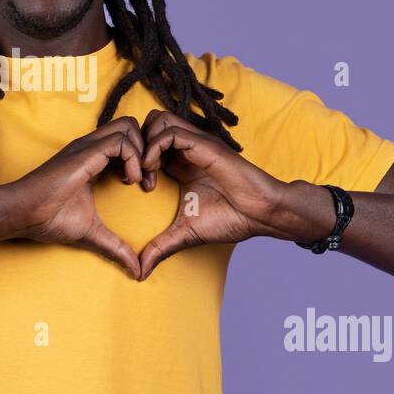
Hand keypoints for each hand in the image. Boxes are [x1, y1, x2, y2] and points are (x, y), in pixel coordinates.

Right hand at [2, 117, 147, 278]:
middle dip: (148, 149)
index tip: (144, 188)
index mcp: (92, 159)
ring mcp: (87, 147)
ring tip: (137, 180)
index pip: (126, 140)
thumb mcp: (92, 233)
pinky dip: (133, 158)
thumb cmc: (48, 219)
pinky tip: (128, 181)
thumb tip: (137, 272)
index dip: (143, 160)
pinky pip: (120, 141)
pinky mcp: (85, 153)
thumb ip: (116, 247)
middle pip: (130, 125)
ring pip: (128, 126)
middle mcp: (91, 147)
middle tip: (146, 180)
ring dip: (142, 152)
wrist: (22, 214)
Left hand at [136, 109, 286, 279]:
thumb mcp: (184, 233)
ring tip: (143, 173)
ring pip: (157, 120)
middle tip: (133, 175)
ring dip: (142, 144)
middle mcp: (186, 149)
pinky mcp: (204, 145)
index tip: (132, 186)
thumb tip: (139, 273)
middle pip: (149, 124)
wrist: (262, 214)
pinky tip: (153, 172)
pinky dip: (154, 147)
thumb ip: (159, 248)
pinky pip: (170, 132)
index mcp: (180, 164)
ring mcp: (195, 144)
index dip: (133, 160)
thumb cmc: (230, 219)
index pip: (147, 144)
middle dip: (134, 146)